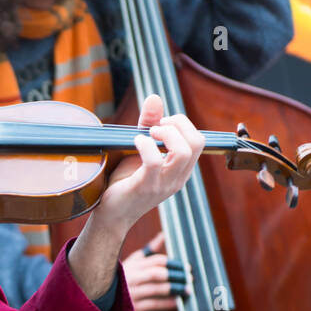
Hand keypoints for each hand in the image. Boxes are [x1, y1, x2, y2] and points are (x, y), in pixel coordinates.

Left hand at [94, 94, 204, 239]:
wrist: (112, 213)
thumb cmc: (126, 180)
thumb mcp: (141, 148)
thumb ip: (149, 123)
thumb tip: (155, 96)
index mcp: (181, 169)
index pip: (199, 140)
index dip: (182, 124)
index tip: (160, 123)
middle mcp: (178, 177)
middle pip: (197, 143)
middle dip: (178, 124)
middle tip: (156, 127)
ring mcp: (163, 184)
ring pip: (183, 152)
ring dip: (165, 134)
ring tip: (148, 134)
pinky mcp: (145, 187)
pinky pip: (154, 162)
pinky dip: (145, 145)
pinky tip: (135, 142)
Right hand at [122, 231, 190, 310]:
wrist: (102, 300)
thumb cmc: (122, 279)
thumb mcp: (131, 262)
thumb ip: (148, 251)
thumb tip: (163, 235)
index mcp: (132, 265)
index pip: (156, 261)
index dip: (173, 264)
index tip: (187, 267)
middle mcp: (131, 277)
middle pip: (157, 273)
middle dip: (176, 275)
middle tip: (190, 278)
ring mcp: (131, 292)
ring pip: (156, 289)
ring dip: (174, 289)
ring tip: (187, 290)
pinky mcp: (132, 307)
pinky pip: (152, 304)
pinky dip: (166, 303)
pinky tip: (177, 302)